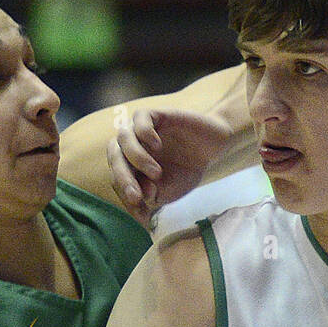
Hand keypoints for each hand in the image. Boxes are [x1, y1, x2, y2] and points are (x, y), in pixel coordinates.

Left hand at [107, 107, 233, 226]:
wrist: (212, 146)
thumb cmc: (188, 169)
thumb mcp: (170, 191)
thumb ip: (153, 196)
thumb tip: (141, 196)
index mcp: (131, 165)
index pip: (117, 179)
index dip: (126, 196)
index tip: (142, 211)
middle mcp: (131, 146)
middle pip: (115, 158)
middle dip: (123, 179)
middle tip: (137, 196)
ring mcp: (140, 129)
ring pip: (123, 138)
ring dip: (137, 159)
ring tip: (157, 173)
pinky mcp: (154, 115)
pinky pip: (139, 119)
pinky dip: (145, 134)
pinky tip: (158, 145)